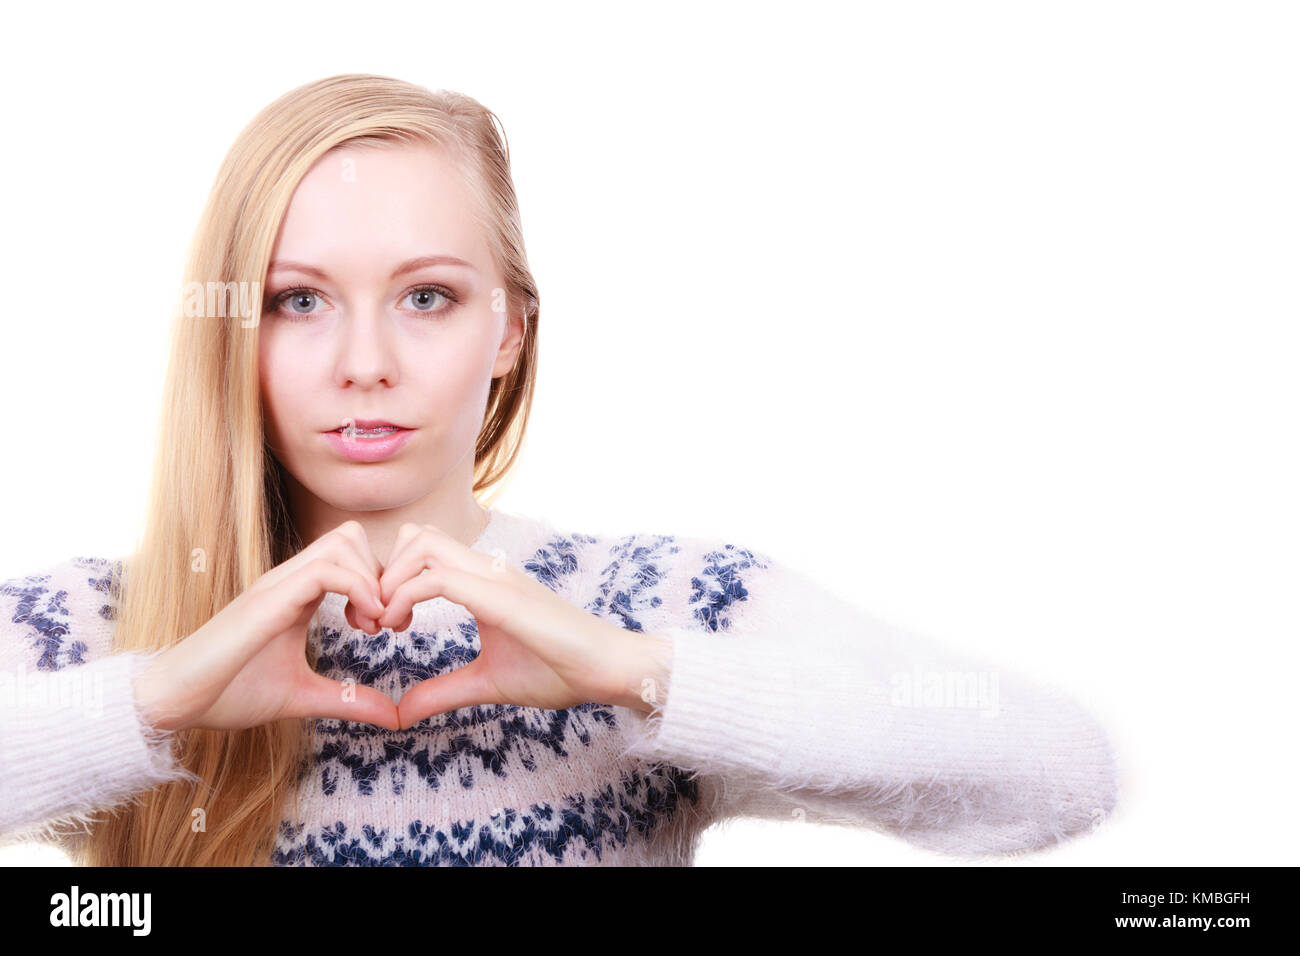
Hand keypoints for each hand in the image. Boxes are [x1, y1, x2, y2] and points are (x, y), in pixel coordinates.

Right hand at [132, 521, 400, 732]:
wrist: (174, 702)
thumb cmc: (228, 694)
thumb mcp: (303, 696)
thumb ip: (348, 700)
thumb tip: (394, 717)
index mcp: (295, 593)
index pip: (350, 554)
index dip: (381, 582)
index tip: (388, 626)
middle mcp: (287, 579)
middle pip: (351, 536)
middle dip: (383, 573)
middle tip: (385, 622)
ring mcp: (276, 585)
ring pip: (342, 542)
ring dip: (373, 579)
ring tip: (374, 626)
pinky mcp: (267, 600)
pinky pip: (324, 569)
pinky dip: (358, 589)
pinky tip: (365, 625)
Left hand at [376, 522, 672, 727]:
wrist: (608, 669)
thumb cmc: (559, 670)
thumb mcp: (486, 683)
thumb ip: (443, 691)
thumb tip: (401, 713)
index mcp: (484, 581)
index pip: (422, 549)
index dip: (389, 578)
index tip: (380, 623)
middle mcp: (487, 569)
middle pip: (415, 535)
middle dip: (382, 572)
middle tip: (375, 621)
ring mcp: (494, 577)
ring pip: (422, 544)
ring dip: (390, 580)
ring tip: (386, 624)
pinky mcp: (500, 596)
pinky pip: (438, 578)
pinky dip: (405, 597)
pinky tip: (400, 628)